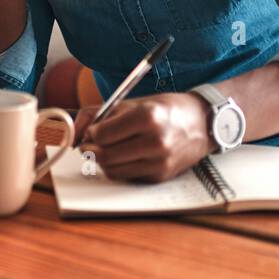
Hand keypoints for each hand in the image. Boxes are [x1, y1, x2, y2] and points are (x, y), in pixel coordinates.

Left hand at [73, 93, 214, 182]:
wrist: (203, 123)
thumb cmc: (166, 109)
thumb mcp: (135, 102)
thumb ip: (101, 113)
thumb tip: (75, 131)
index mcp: (148, 117)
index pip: (102, 135)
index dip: (91, 134)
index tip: (92, 131)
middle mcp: (155, 141)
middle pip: (105, 156)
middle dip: (91, 150)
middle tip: (89, 144)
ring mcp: (159, 161)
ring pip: (113, 170)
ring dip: (102, 161)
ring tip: (106, 149)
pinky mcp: (160, 176)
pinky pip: (127, 176)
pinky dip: (119, 168)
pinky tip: (124, 156)